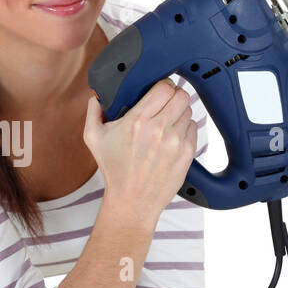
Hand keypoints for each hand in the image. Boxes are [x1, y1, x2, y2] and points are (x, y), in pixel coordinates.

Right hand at [83, 80, 198, 217]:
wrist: (132, 201)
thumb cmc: (114, 169)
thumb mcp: (93, 138)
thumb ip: (93, 110)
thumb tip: (98, 93)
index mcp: (136, 121)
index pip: (164, 87)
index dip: (162, 86)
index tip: (157, 92)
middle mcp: (158, 130)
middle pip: (181, 95)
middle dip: (173, 97)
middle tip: (165, 105)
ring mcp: (175, 142)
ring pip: (189, 110)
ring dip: (179, 113)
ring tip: (166, 123)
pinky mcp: (187, 153)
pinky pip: (193, 128)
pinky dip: (184, 129)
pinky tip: (171, 137)